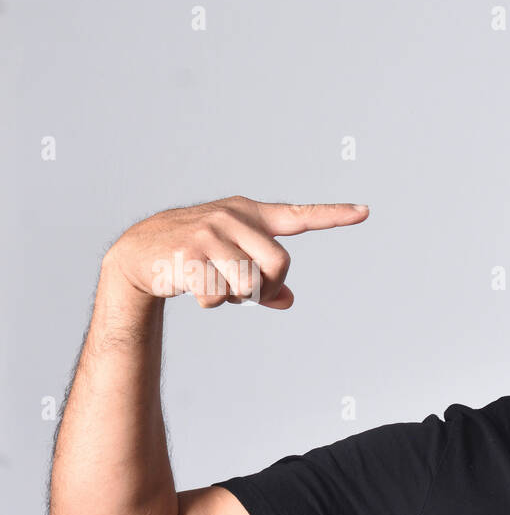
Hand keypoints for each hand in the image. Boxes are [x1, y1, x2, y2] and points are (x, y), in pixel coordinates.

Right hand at [102, 195, 369, 309]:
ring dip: (235, 298)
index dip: (334, 216)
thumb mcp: (233, 261)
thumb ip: (265, 279)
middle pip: (280, 265)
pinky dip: (210, 303)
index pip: (299, 216)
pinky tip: (193, 287)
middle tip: (247, 292)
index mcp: (250, 215)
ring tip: (215, 285)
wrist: (140, 252)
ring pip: (249, 284)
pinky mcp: (189, 253)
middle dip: (266, 288)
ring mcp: (210, 232)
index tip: (365, 211)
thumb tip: (288, 300)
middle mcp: (233, 217)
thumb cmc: (196, 256)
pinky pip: (218, 295)